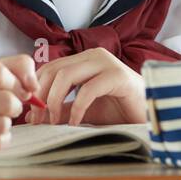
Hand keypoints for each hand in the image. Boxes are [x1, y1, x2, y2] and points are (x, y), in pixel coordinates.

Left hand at [28, 48, 145, 125]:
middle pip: (53, 70)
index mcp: (83, 60)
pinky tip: (75, 124)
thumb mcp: (82, 110)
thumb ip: (61, 109)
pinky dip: (77, 108)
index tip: (30, 116)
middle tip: (38, 121)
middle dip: (41, 97)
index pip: (48, 68)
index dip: (35, 90)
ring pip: (66, 75)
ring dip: (54, 101)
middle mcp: (93, 55)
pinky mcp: (118, 76)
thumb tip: (33, 115)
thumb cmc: (119, 111)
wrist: (150, 115)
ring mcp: (106, 62)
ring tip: (53, 123)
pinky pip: (88, 89)